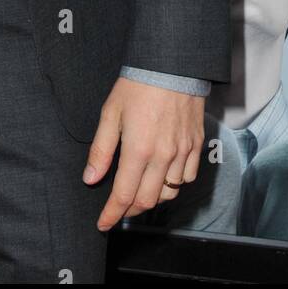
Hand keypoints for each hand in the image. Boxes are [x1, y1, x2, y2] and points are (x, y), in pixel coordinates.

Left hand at [82, 77, 204, 230]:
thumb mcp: (110, 113)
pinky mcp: (196, 146)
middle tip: (118, 210)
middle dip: (129, 210)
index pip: (123, 194)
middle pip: (147, 201)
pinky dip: (174, 185)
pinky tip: (162, 177)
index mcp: (139, 150)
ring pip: (168, 193)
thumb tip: (90, 177)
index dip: (112, 214)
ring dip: (151, 199)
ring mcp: (183, 153)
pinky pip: (187, 178)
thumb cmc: (138, 86)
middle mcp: (164, 157)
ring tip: (138, 193)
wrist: (172, 64)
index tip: (103, 224)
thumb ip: (101, 149)